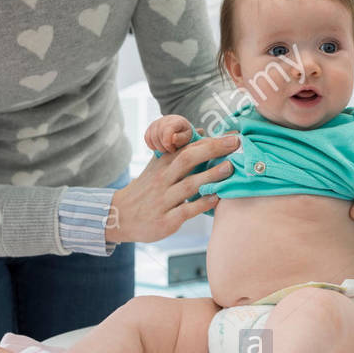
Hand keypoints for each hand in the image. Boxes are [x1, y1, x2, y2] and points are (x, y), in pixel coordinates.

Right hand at [106, 132, 239, 243]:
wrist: (118, 217)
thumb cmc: (144, 191)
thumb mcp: (155, 168)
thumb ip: (177, 152)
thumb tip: (201, 132)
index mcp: (162, 165)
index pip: (186, 148)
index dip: (209, 141)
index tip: (232, 136)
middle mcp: (162, 180)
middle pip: (187, 159)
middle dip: (212, 150)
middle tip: (235, 144)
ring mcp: (163, 200)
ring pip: (189, 185)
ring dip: (211, 176)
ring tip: (230, 168)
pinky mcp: (165, 220)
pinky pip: (186, 210)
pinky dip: (202, 204)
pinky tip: (217, 198)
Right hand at [144, 114, 193, 153]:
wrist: (178, 128)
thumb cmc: (184, 133)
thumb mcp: (187, 136)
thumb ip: (181, 138)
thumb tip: (173, 138)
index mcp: (176, 121)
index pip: (167, 129)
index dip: (167, 142)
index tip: (172, 149)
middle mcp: (164, 120)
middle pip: (158, 135)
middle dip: (164, 146)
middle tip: (172, 150)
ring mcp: (155, 123)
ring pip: (152, 138)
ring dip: (159, 147)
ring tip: (167, 148)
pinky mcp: (150, 128)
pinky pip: (147, 138)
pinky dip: (152, 145)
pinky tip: (160, 147)